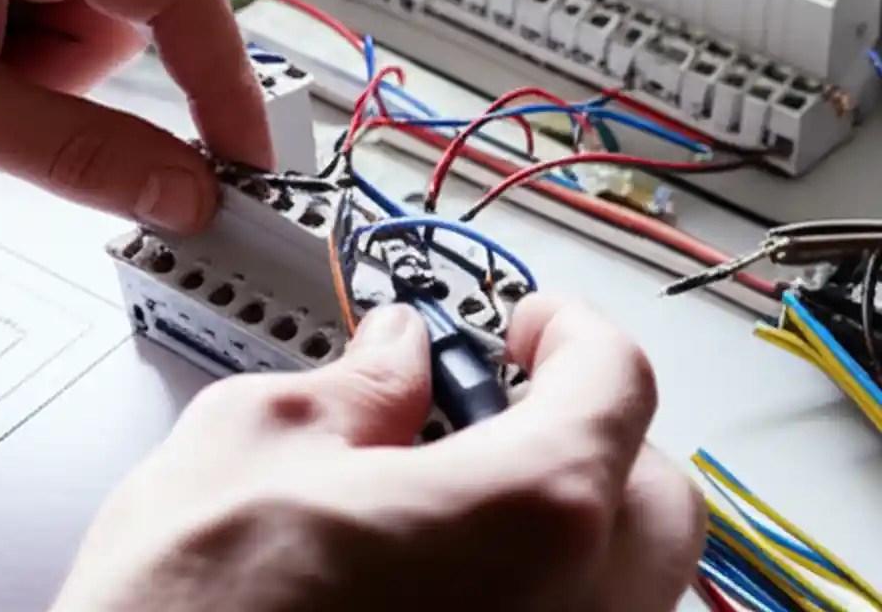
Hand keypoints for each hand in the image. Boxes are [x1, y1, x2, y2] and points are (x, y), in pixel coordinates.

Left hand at [0, 0, 270, 231]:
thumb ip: (77, 153)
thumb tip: (180, 191)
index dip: (225, 84)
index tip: (243, 164)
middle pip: (136, 18)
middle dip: (77, 85)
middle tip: (0, 114)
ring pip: (94, 37)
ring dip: (37, 81)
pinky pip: (53, 33)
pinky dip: (14, 69)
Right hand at [54, 297, 705, 611]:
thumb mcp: (254, 443)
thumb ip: (355, 385)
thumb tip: (393, 357)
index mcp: (528, 517)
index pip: (615, 385)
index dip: (576, 333)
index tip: (537, 325)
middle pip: (654, 497)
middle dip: (591, 431)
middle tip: (505, 405)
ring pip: (623, 584)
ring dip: (566, 518)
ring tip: (459, 493)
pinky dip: (533, 590)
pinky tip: (441, 576)